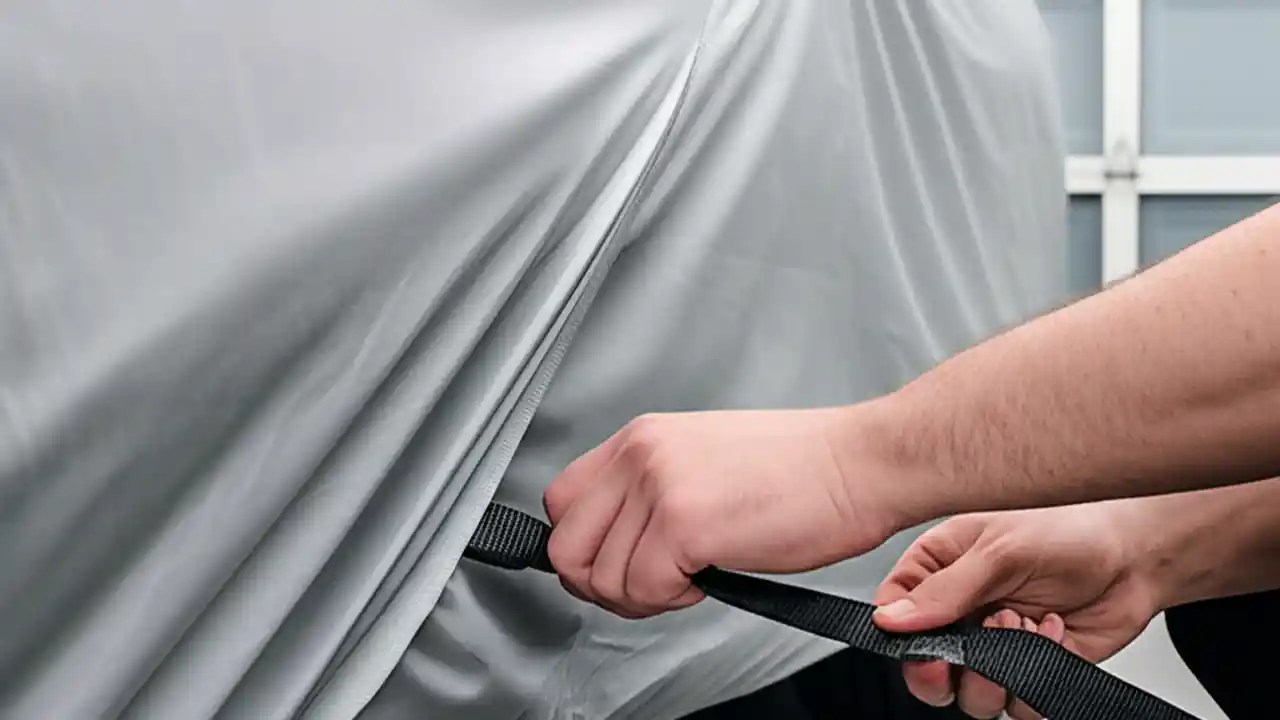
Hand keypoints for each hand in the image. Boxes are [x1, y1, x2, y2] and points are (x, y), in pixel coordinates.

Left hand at [542, 407, 904, 617]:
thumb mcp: (701, 463)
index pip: (560, 503)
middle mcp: (640, 454)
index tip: (619, 564)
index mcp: (641, 437)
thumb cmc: (799, 472)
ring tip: (690, 576)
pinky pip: (642, 589)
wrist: (860, 465)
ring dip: (643, 596)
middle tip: (652, 586)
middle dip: (603, 585)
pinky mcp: (684, 522)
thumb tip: (611, 546)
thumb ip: (648, 494)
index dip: (584, 548)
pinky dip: (672, 600)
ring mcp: (659, 486)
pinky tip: (707, 576)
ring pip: (601, 578)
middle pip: (566, 547)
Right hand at [872, 506, 1160, 718]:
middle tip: (968, 658)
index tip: (923, 646)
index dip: (901, 636)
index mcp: (938, 568)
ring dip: (996, 673)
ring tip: (1022, 627)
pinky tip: (1052, 635)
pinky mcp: (1031, 669)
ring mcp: (995, 643)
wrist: (1136, 555)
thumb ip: (944, 591)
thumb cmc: (1068, 527)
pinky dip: (1035, 681)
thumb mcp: (998, 551)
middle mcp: (962, 610)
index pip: (895, 612)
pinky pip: (1018, 705)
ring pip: (970, 694)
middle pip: (925, 665)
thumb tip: (891, 619)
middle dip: (946, 671)